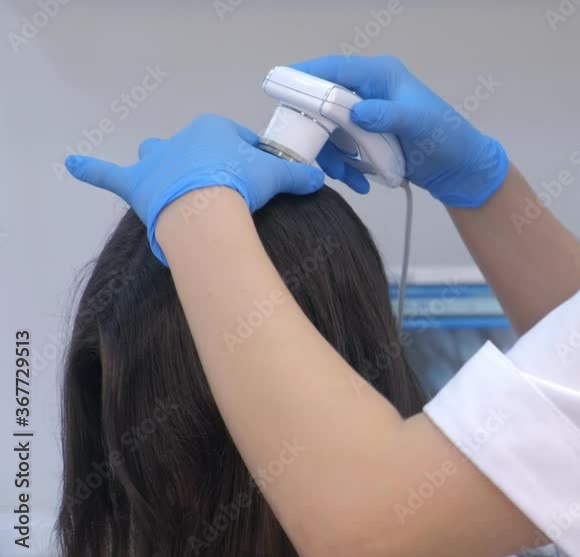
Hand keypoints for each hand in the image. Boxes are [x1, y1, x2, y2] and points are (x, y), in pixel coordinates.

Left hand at [65, 113, 360, 264]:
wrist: (206, 212)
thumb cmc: (243, 187)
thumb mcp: (281, 178)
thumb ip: (299, 176)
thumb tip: (317, 179)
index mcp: (214, 129)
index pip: (238, 141)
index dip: (253, 161)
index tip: (264, 179)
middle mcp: (182, 139)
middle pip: (196, 148)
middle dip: (207, 162)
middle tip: (224, 187)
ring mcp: (157, 162)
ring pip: (156, 155)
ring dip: (161, 164)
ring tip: (170, 179)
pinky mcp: (136, 185)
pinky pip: (108, 174)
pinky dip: (90, 169)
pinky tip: (71, 163)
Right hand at [292, 55, 508, 207]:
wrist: (458, 169)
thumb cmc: (447, 138)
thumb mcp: (421, 124)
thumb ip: (390, 114)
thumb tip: (359, 111)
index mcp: (379, 75)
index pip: (335, 68)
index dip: (306, 76)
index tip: (280, 87)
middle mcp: (367, 91)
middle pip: (322, 102)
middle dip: (317, 131)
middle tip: (312, 152)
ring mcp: (363, 115)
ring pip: (327, 131)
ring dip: (331, 156)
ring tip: (346, 176)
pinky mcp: (363, 139)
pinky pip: (340, 150)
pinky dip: (344, 167)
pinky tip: (359, 182)